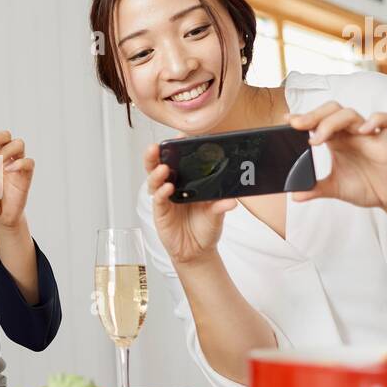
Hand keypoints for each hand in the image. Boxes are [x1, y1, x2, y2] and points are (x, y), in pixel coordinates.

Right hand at [142, 142, 235, 265]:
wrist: (198, 251)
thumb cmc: (205, 227)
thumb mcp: (217, 214)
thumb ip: (221, 205)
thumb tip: (232, 200)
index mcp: (186, 182)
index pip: (178, 161)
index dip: (176, 148)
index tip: (180, 136)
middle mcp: (173, 187)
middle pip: (158, 167)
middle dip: (155, 156)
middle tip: (156, 146)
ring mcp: (165, 199)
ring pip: (154, 181)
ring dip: (157, 173)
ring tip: (163, 168)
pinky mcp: (161, 213)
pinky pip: (158, 200)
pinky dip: (161, 193)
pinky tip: (168, 188)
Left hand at [289, 103, 386, 209]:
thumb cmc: (366, 186)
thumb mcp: (335, 188)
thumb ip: (315, 189)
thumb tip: (294, 196)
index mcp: (337, 141)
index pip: (319, 120)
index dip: (304, 117)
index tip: (286, 121)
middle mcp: (352, 135)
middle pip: (333, 110)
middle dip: (314, 115)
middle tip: (297, 126)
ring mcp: (369, 137)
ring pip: (352, 114)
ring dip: (332, 122)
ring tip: (319, 139)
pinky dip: (377, 120)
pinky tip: (363, 131)